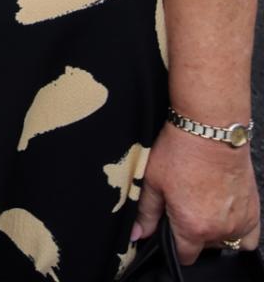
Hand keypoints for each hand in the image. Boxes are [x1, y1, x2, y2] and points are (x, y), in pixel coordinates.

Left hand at [133, 123, 259, 260]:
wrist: (211, 131)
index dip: (172, 248)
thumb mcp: (152, 182)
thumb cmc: (180, 153)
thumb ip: (146, 214)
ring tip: (203, 208)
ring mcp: (241, 222)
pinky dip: (238, 232)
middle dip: (192, 236)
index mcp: (193, 227)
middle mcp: (220, 230)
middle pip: (204, 248)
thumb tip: (137, 235)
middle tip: (184, 210)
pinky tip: (225, 217)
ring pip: (225, 243)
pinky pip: (249, 238)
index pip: (184, 256)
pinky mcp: (254, 211)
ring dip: (214, 233)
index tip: (168, 233)